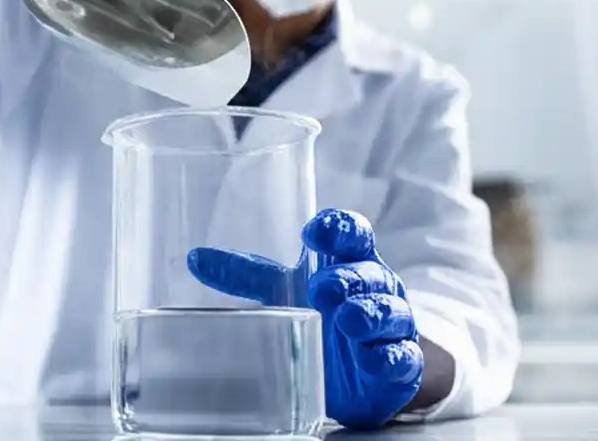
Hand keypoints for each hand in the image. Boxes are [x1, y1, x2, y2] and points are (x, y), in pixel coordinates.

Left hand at [188, 209, 422, 429]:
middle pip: (368, 272)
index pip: (351, 234)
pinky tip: (373, 357)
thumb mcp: (285, 291)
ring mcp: (392, 326)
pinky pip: (402, 357)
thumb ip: (246, 275)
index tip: (315, 231)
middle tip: (321, 288)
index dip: (338, 228)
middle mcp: (375, 288)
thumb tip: (196, 258)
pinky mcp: (401, 365)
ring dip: (370, 314)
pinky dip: (388, 356)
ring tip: (347, 320)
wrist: (364, 369)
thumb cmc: (324, 314)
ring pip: (389, 311)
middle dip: (347, 279)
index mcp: (349, 261)